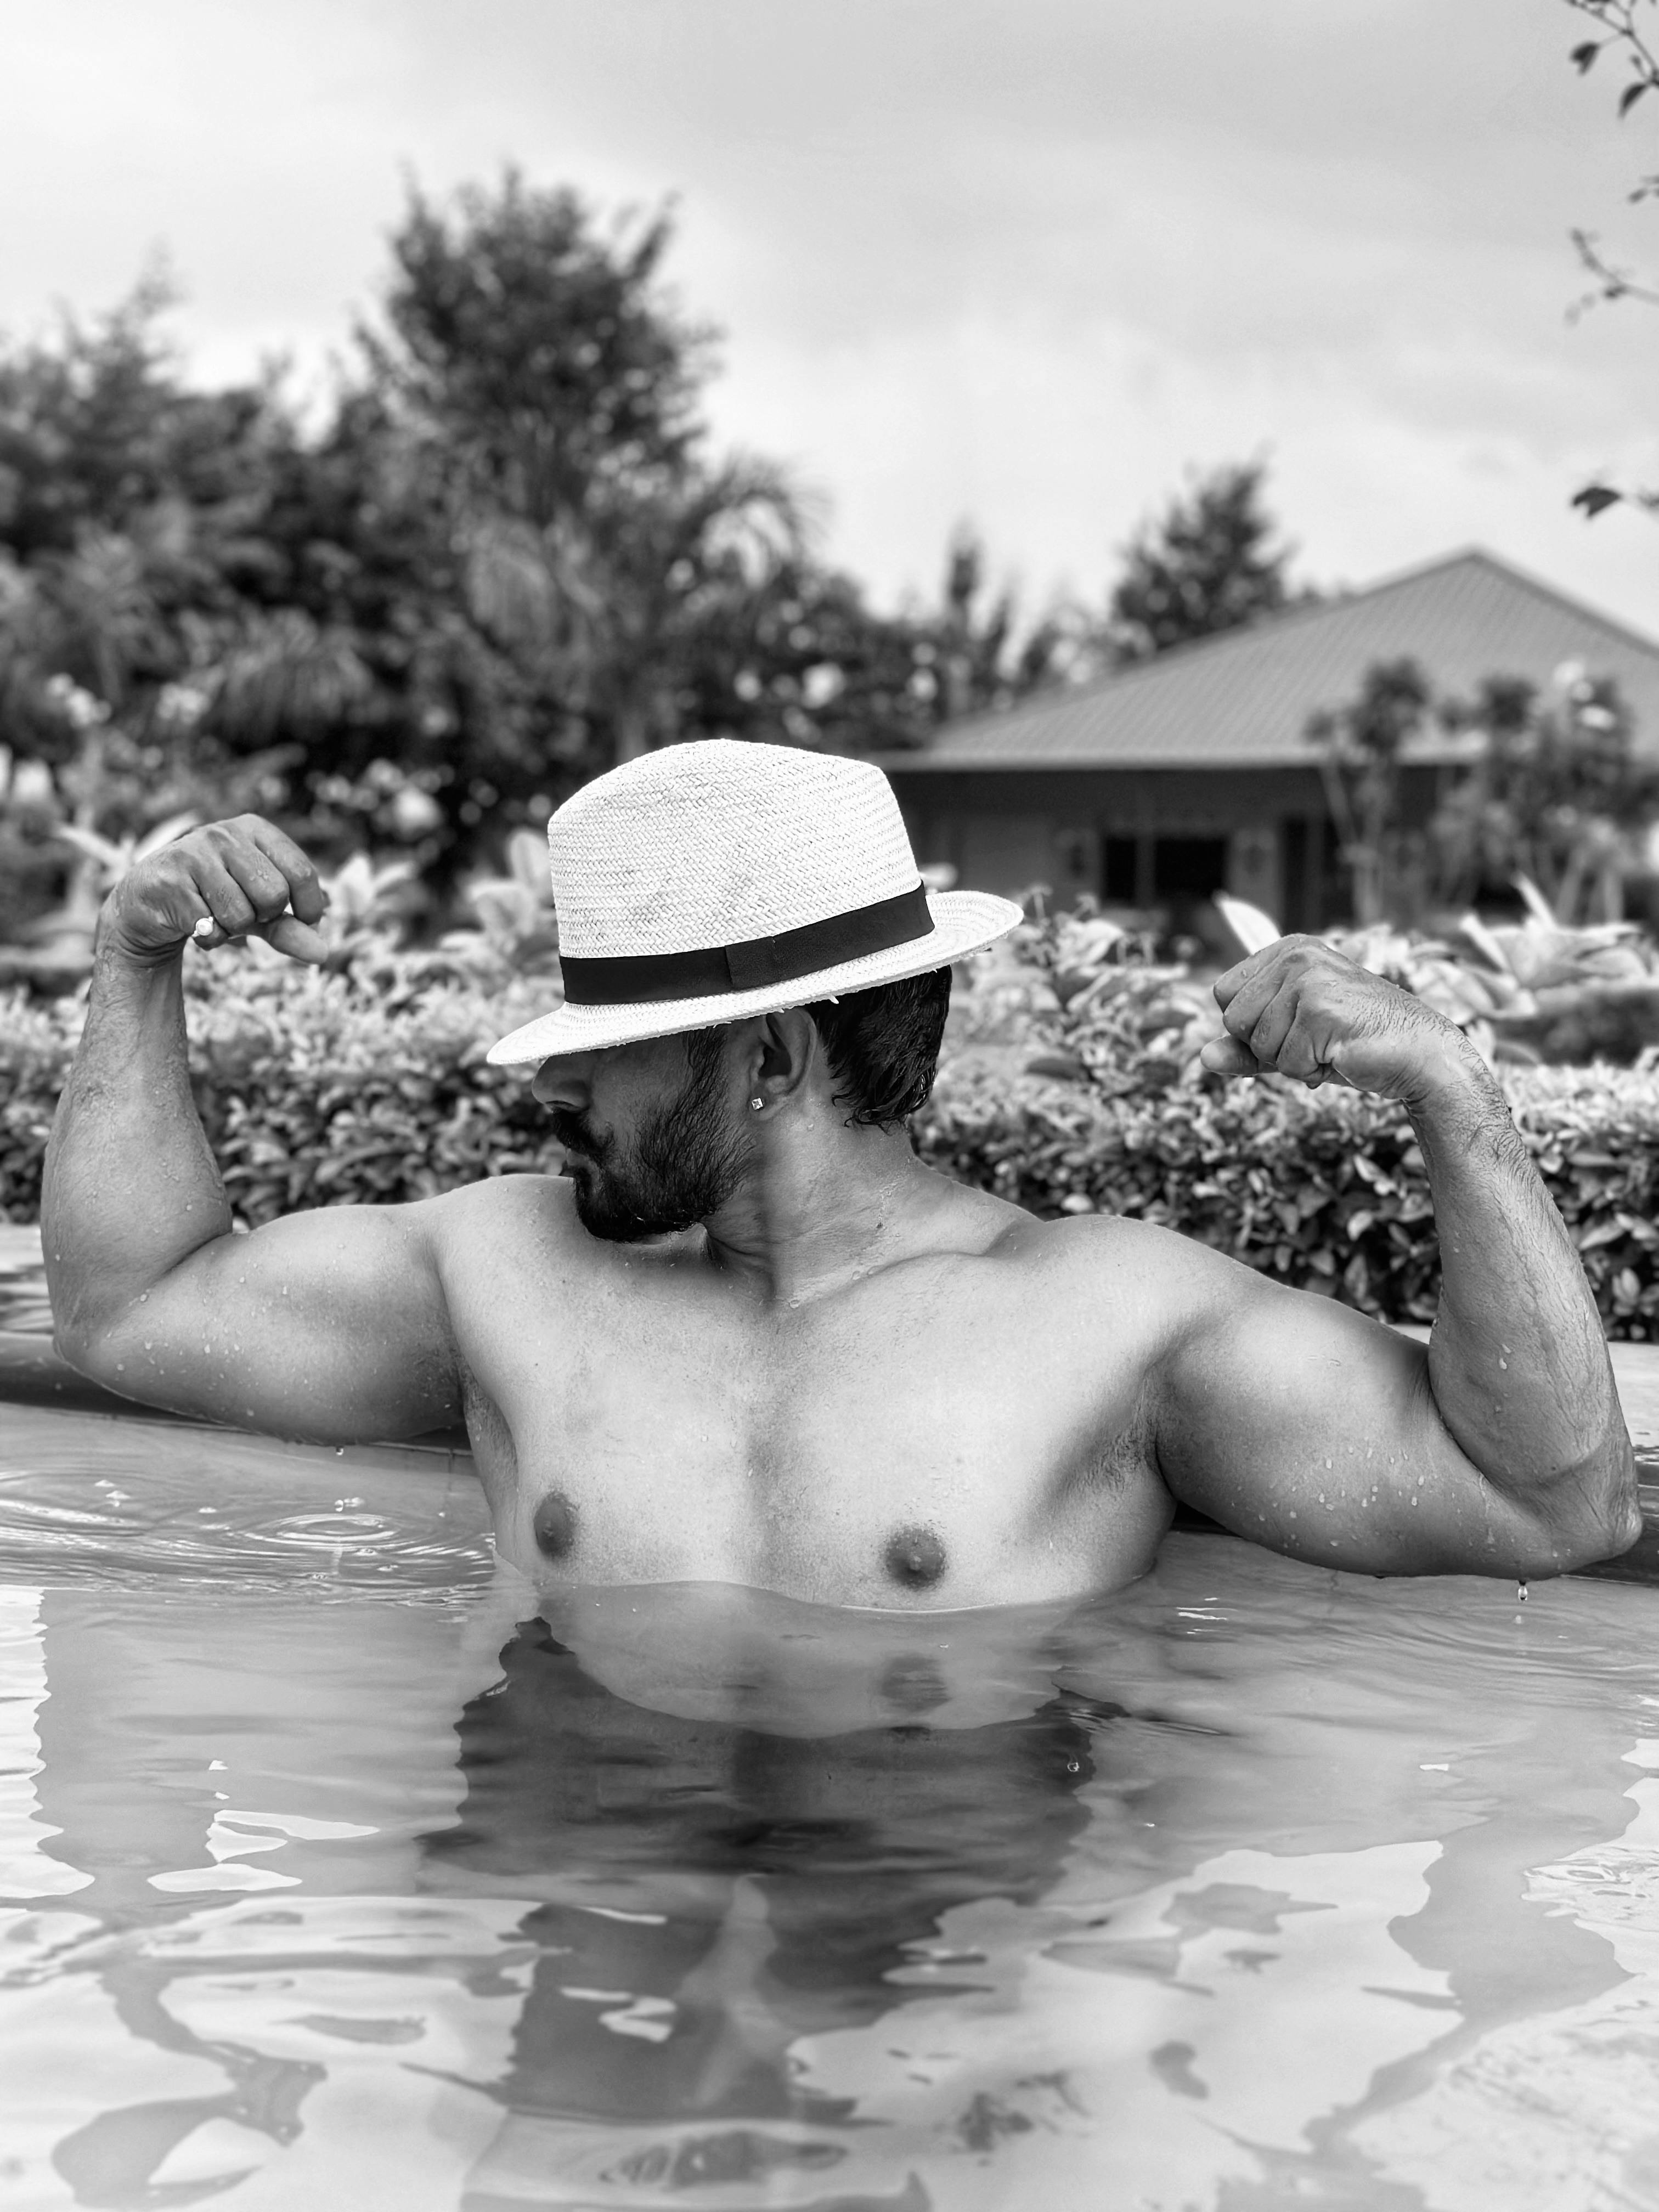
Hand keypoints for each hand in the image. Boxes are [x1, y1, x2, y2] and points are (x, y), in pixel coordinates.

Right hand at [102, 815, 329, 967]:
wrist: (147, 906)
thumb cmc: (214, 902)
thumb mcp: (260, 912)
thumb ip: (292, 929)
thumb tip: (323, 953)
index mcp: (254, 830)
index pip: (302, 872)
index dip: (309, 908)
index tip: (302, 922)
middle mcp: (224, 833)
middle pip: (275, 895)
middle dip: (264, 918)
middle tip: (241, 912)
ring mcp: (193, 854)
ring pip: (242, 914)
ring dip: (232, 930)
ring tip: (214, 916)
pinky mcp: (169, 881)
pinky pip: (210, 928)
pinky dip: (208, 939)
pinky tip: (192, 923)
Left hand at [1199, 936, 1470, 1102]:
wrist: (1420, 1055)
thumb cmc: (1354, 1045)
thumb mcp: (1290, 1043)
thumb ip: (1245, 1048)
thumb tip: (1203, 1057)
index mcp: (1287, 951)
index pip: (1223, 994)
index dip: (1249, 1026)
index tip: (1292, 1025)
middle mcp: (1296, 956)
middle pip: (1232, 1020)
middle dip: (1267, 1045)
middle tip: (1315, 1039)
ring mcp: (1309, 980)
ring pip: (1257, 1044)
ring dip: (1292, 1060)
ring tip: (1332, 1045)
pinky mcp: (1321, 1009)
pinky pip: (1285, 1061)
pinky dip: (1311, 1070)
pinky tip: (1342, 1054)